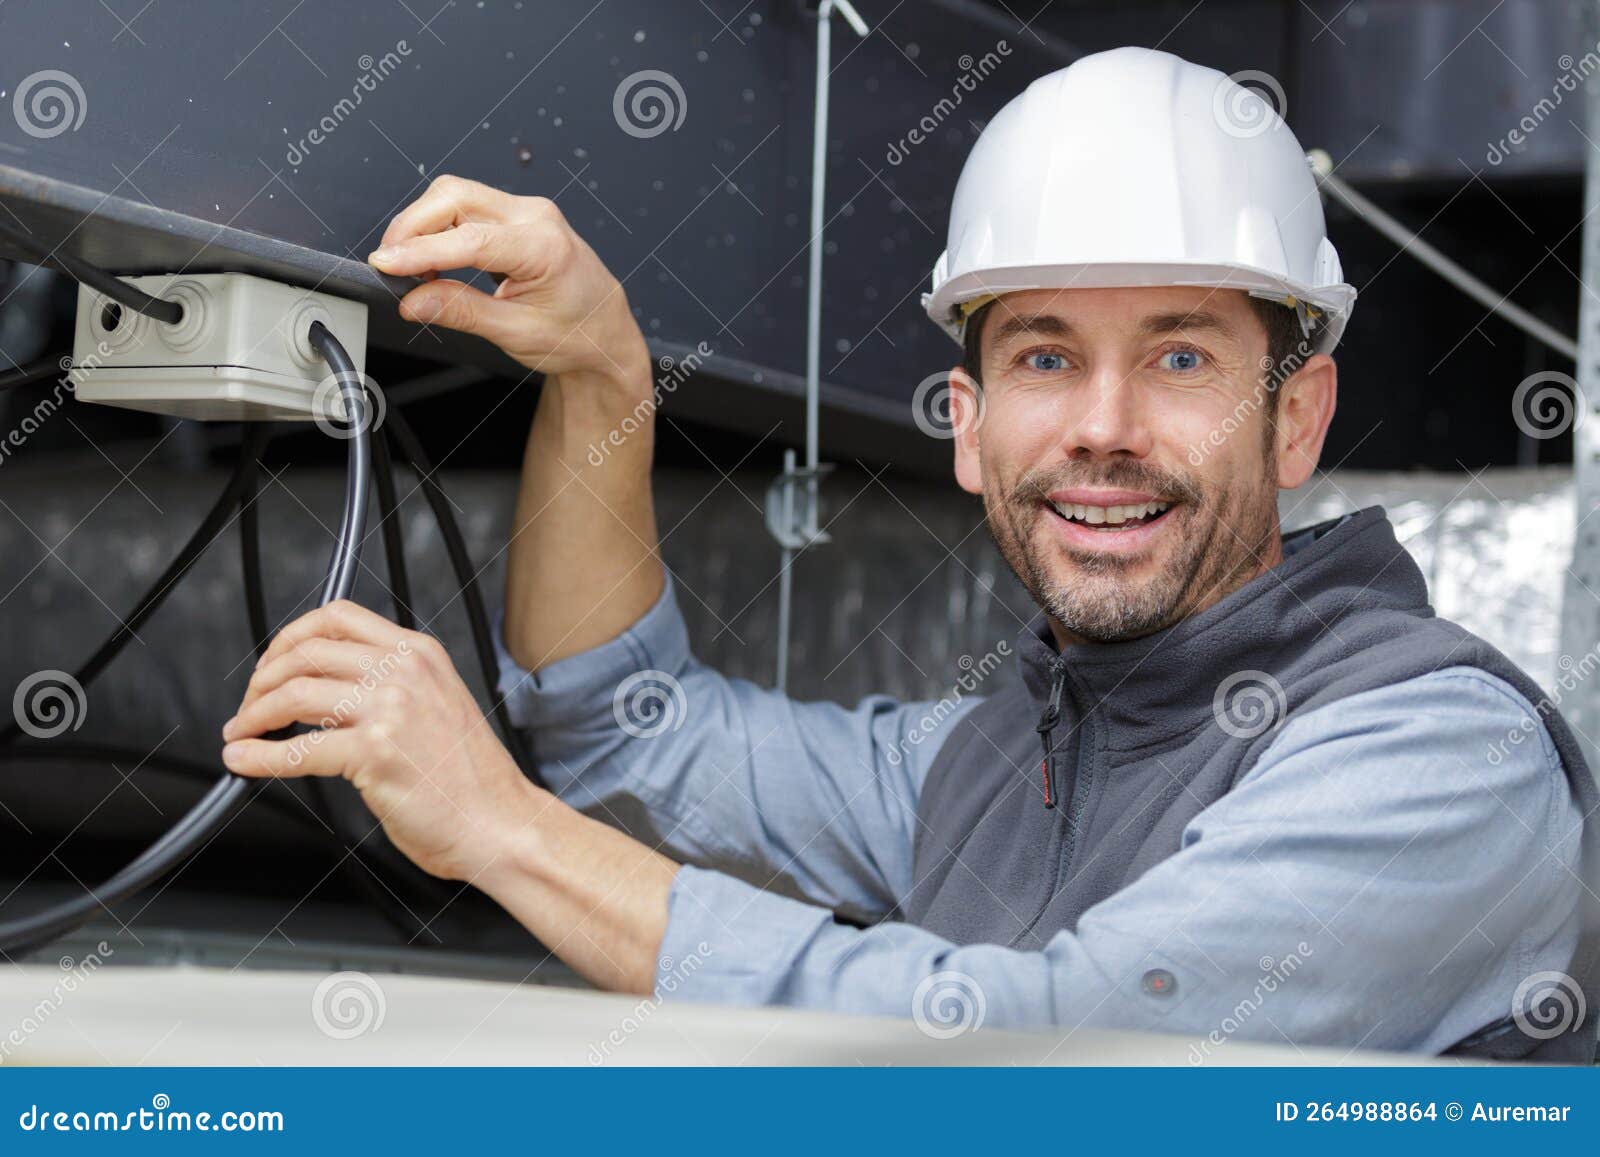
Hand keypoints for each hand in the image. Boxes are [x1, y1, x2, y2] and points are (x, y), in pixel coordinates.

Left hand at [221, 599, 541, 883]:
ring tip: (242, 735)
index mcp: (419, 653)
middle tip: (250, 707)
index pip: (336, 617)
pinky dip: (257, 757)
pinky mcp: (375, 753)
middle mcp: (405, 671)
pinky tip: (244, 762)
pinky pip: (296, 750)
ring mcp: (391, 709)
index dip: (289, 638)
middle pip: (306, 651)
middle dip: (262, 680)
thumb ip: (392, 683)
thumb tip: (322, 685)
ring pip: (293, 694)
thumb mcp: (438, 703)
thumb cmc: (468, 777)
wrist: (499, 822)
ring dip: (253, 716)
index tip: (272, 665)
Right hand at [370, 174, 649, 398]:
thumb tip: (412, 300)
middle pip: (455, 197)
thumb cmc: (576, 334)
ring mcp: (527, 211)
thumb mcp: (517, 334)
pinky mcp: (516, 214)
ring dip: (423, 226)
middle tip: (391, 267)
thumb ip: (461, 312)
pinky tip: (435, 259)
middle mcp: (536, 217)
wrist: (604, 330)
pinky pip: (467, 206)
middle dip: (412, 227)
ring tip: (414, 270)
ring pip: (456, 196)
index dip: (420, 250)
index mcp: (545, 248)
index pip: (469, 238)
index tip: (385, 264)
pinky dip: (440, 227)